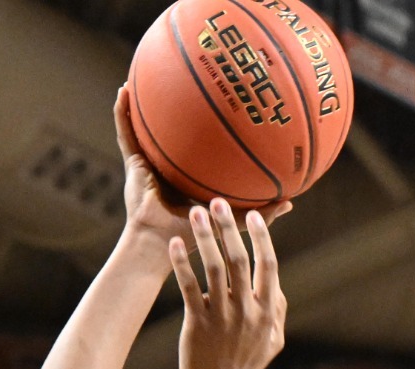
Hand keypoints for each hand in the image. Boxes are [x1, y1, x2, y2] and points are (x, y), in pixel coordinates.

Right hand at [113, 86, 291, 250]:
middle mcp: (166, 167)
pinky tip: (123, 92)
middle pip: (169, 133)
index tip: (214, 104)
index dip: (202, 128)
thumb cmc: (195, 236)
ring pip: (142, 127)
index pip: (195, 148)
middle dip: (172, 111)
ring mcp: (147, 164)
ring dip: (141, 104)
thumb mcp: (233, 216)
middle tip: (180, 82)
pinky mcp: (133, 164)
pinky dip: (122, 113)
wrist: (163, 244)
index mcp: (187, 177)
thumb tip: (292, 200)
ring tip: (140, 77)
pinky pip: (126, 133)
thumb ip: (261, 210)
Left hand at [171, 199, 285, 368]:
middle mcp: (247, 310)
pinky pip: (189, 287)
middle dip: (229, 227)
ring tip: (195, 212)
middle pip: (239, 259)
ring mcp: (222, 316)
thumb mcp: (274, 341)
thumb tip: (278, 285)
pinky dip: (182, 264)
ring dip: (205, 238)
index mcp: (267, 310)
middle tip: (219, 200)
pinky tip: (175, 244)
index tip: (253, 214)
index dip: (261, 238)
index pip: (268, 265)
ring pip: (214, 269)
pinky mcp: (197, 323)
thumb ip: (278, 311)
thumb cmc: (247, 366)